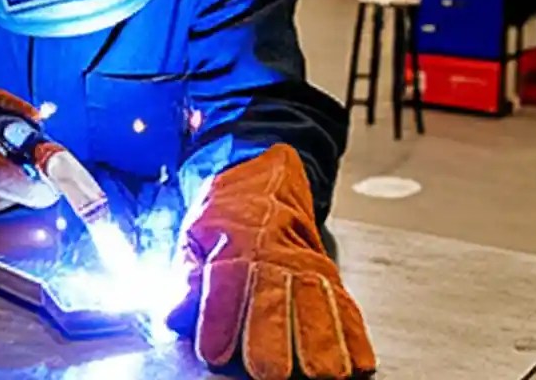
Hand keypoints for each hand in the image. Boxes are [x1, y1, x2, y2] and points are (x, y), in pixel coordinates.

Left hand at [167, 144, 375, 379]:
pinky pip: (343, 305)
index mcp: (232, 245)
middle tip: (272, 372)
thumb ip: (186, 278)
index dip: (219, 322)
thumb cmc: (225, 211)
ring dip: (321, 342)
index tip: (215, 355)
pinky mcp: (328, 273)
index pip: (223, 288)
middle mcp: (272, 254)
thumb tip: (176, 316)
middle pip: (273, 300)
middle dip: (274, 338)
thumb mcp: (195, 235)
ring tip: (324, 374)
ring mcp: (304, 263)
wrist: (266, 175)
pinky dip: (353, 336)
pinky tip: (359, 363)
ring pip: (315, 305)